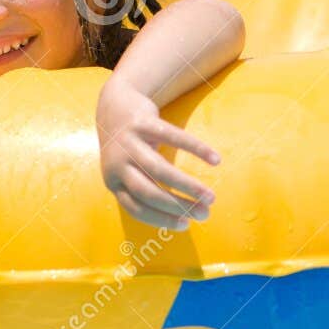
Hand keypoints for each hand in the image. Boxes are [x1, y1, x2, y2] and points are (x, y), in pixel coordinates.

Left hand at [96, 78, 219, 230]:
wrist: (113, 103)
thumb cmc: (127, 147)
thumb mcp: (126, 170)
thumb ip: (144, 188)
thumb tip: (180, 214)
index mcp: (113, 182)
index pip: (136, 208)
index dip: (161, 218)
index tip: (186, 225)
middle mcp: (118, 164)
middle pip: (148, 192)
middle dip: (178, 206)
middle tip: (205, 213)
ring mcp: (129, 143)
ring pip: (159, 169)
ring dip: (188, 185)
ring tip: (210, 196)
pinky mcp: (142, 122)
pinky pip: (173, 137)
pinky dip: (196, 149)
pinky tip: (215, 160)